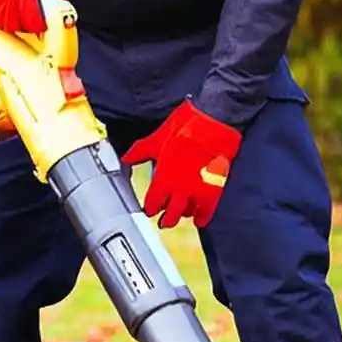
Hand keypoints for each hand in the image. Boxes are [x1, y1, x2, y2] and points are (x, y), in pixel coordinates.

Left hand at [121, 100, 241, 228]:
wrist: (215, 120)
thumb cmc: (187, 125)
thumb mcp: (158, 138)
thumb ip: (141, 152)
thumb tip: (126, 158)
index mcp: (164, 177)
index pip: (153, 202)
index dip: (150, 208)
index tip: (149, 208)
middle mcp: (180, 189)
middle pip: (170, 215)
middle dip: (165, 219)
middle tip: (162, 221)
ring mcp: (198, 191)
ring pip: (187, 213)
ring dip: (182, 215)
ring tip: (180, 215)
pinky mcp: (214, 188)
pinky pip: (207, 211)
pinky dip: (202, 217)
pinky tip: (199, 220)